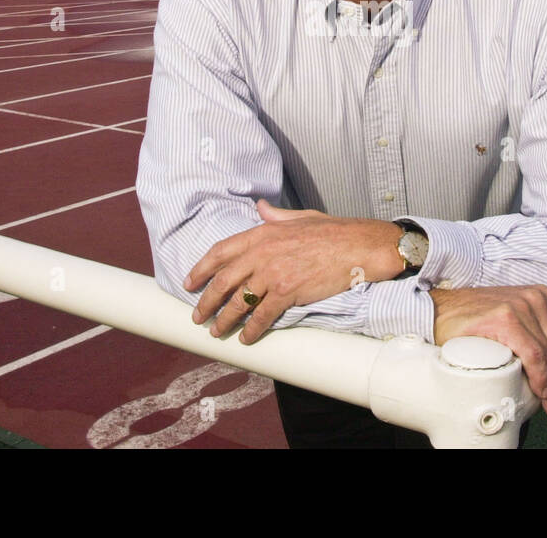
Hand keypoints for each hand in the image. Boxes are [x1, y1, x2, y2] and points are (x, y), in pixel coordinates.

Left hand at [184, 200, 403, 343]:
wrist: (357, 246)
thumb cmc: (332, 231)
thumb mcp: (299, 217)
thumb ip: (275, 216)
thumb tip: (260, 208)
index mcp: (262, 233)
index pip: (220, 251)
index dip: (200, 269)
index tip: (189, 283)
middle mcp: (262, 253)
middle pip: (223, 281)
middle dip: (206, 302)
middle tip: (198, 316)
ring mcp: (274, 273)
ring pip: (239, 302)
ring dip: (224, 320)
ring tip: (217, 332)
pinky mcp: (288, 292)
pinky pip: (263, 316)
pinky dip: (252, 330)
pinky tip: (246, 339)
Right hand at [430, 285, 546, 420]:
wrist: (437, 312)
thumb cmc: (473, 320)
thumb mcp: (516, 322)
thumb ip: (546, 331)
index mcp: (542, 298)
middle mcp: (534, 298)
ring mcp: (520, 306)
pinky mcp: (505, 318)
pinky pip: (533, 355)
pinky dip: (541, 377)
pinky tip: (541, 393)